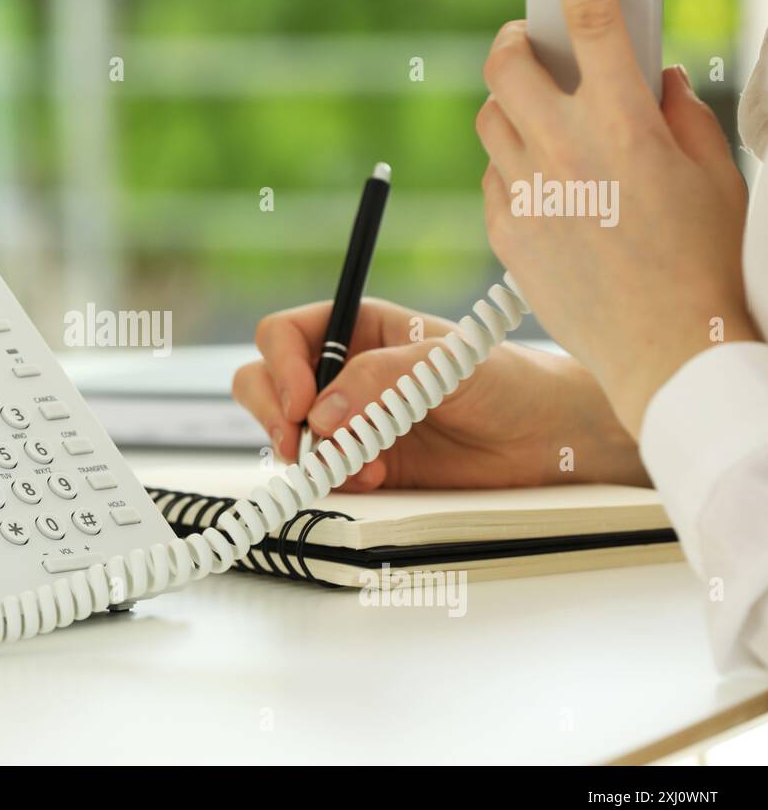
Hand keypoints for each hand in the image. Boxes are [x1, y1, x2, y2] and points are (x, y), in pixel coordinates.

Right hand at [232, 297, 647, 490]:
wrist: (545, 439)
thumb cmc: (506, 381)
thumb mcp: (444, 362)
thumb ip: (380, 378)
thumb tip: (320, 415)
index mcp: (357, 329)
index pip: (285, 335)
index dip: (281, 366)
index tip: (301, 403)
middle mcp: (342, 373)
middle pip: (264, 381)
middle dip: (273, 413)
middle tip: (300, 443)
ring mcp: (347, 421)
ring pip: (282, 431)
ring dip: (309, 452)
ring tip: (356, 462)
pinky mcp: (360, 464)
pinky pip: (318, 473)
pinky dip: (335, 480)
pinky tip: (375, 476)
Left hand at [477, 0, 757, 436]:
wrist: (668, 350)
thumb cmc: (704, 259)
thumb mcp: (714, 171)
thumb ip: (677, 108)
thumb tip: (649, 73)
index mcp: (627, 120)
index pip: (595, 12)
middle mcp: (566, 148)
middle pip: (506, 63)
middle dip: (516, 44)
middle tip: (533, 48)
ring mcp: (526, 192)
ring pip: (489, 120)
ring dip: (512, 110)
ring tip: (549, 129)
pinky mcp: (503, 231)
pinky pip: (492, 178)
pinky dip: (513, 169)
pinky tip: (550, 192)